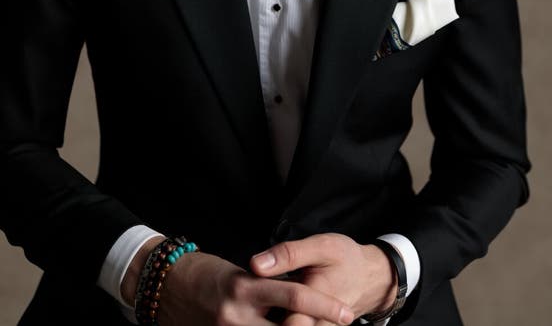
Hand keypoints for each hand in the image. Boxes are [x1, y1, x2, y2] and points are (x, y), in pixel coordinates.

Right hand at [124, 240, 355, 325]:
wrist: (164, 284)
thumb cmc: (206, 271)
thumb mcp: (240, 273)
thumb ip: (266, 288)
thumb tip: (300, 302)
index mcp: (246, 287)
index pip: (296, 297)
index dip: (325, 307)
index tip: (347, 314)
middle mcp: (237, 315)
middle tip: (339, 324)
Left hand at [250, 234, 397, 325]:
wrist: (371, 278)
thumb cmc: (346, 259)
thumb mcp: (321, 247)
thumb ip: (288, 255)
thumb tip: (255, 264)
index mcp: (313, 303)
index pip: (283, 322)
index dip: (255, 315)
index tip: (234, 305)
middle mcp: (315, 325)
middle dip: (260, 318)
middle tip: (240, 308)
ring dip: (267, 319)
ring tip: (251, 309)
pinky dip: (276, 318)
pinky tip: (266, 310)